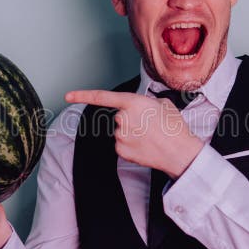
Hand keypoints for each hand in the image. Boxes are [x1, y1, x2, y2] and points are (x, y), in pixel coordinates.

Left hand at [64, 90, 203, 178]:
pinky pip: (121, 145)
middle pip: (118, 117)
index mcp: (133, 103)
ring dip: (131, 133)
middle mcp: (123, 119)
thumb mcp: (164, 104)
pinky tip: (145, 147)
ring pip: (120, 132)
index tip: (68, 95)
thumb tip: (140, 107)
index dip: (83, 95)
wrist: (180, 153)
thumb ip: (146, 102)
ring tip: (151, 137)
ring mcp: (120, 136)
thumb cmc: (175, 128)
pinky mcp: (121, 151)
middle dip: (130, 120)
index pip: (103, 97)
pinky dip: (131, 146)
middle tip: (150, 125)